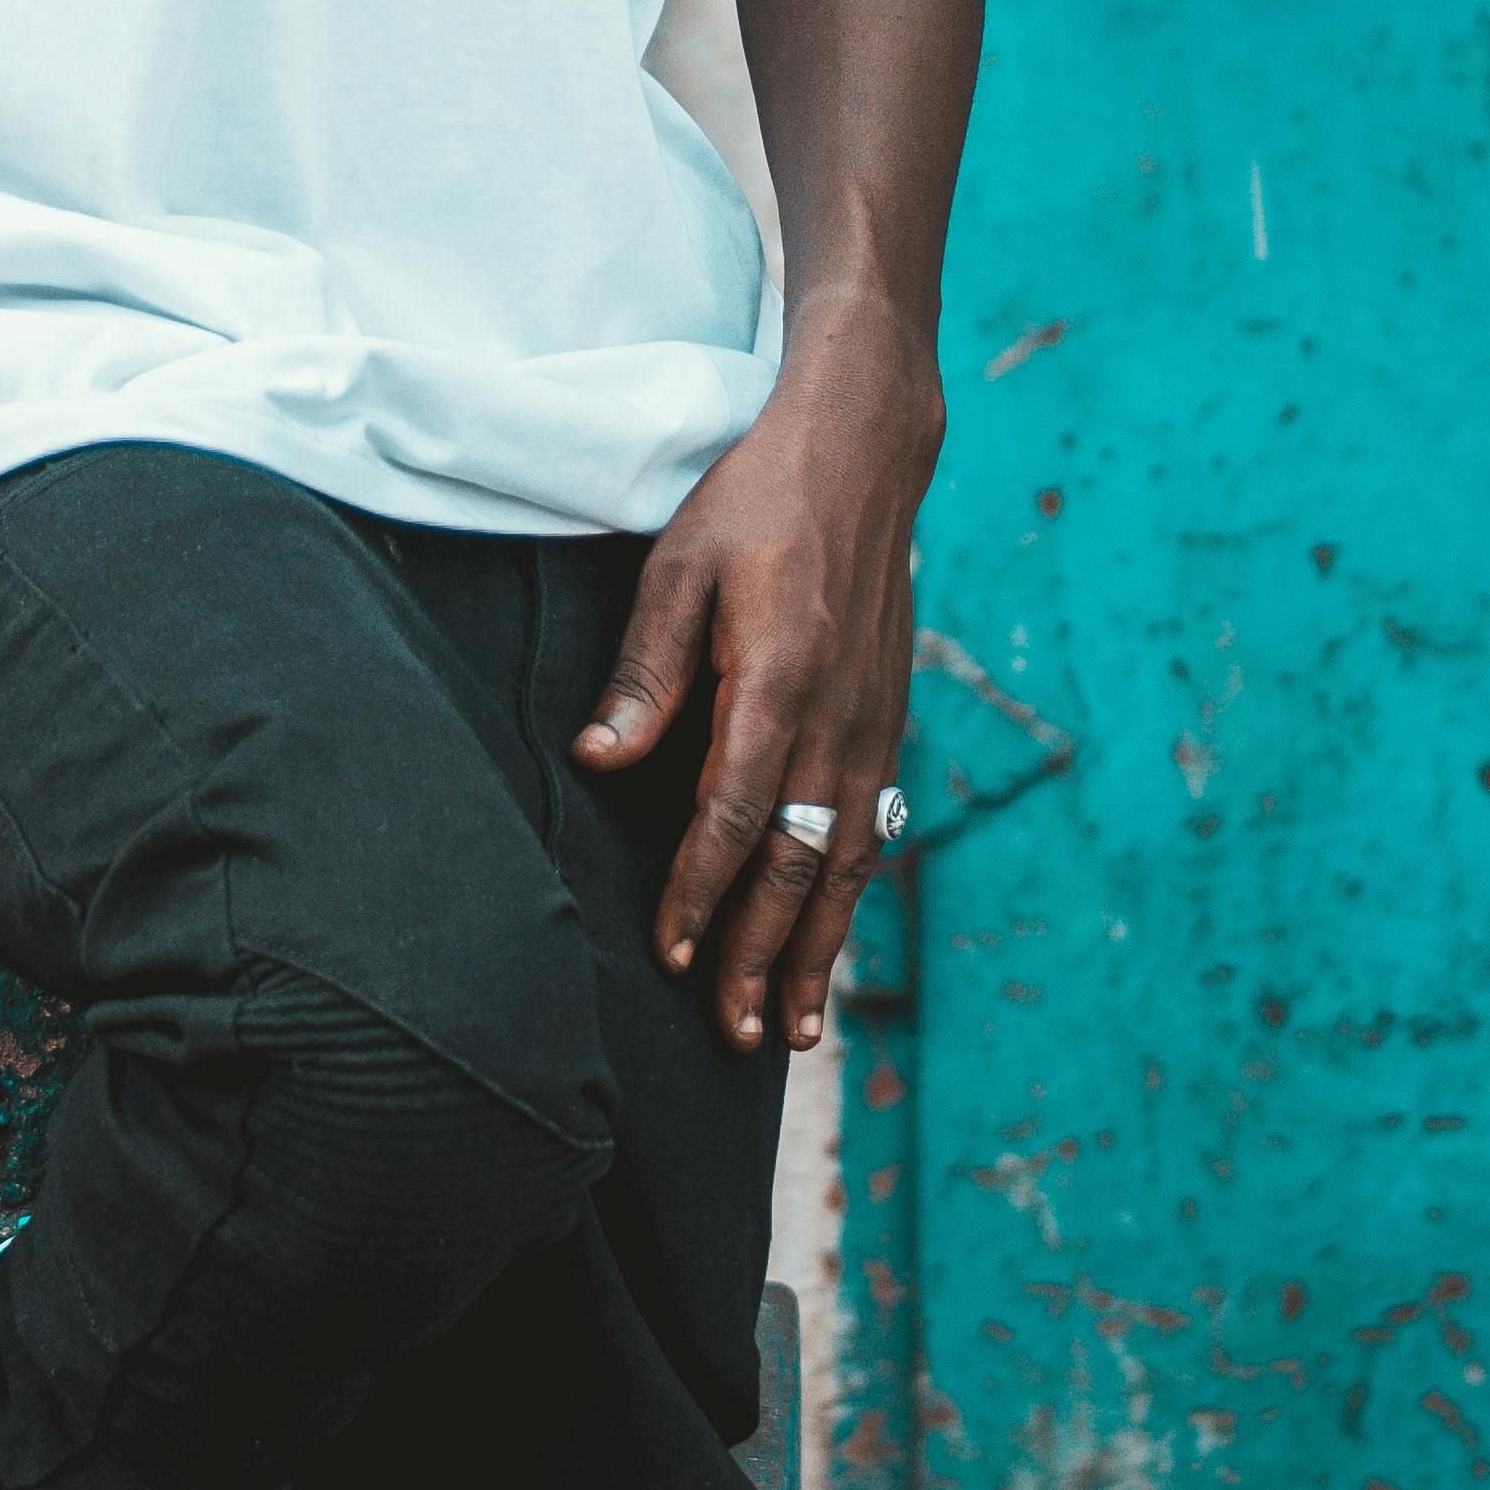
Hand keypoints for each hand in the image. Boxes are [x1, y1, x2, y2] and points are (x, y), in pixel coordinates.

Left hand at [571, 283, 937, 1054]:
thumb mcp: (680, 566)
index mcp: (777, 678)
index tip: (674, 955)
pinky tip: (832, 938)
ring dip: (818, 950)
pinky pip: (872, 831)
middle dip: (764, 957)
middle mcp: (837, 716)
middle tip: (736, 1035)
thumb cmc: (756, 503)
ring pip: (846, 863)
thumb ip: (645, 670)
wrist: (863, 453)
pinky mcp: (889, 720)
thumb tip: (600, 760)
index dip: (701, 893)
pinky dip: (850, 897)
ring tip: (795, 1028)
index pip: (734, 814)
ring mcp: (874, 723)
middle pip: (796, 863)